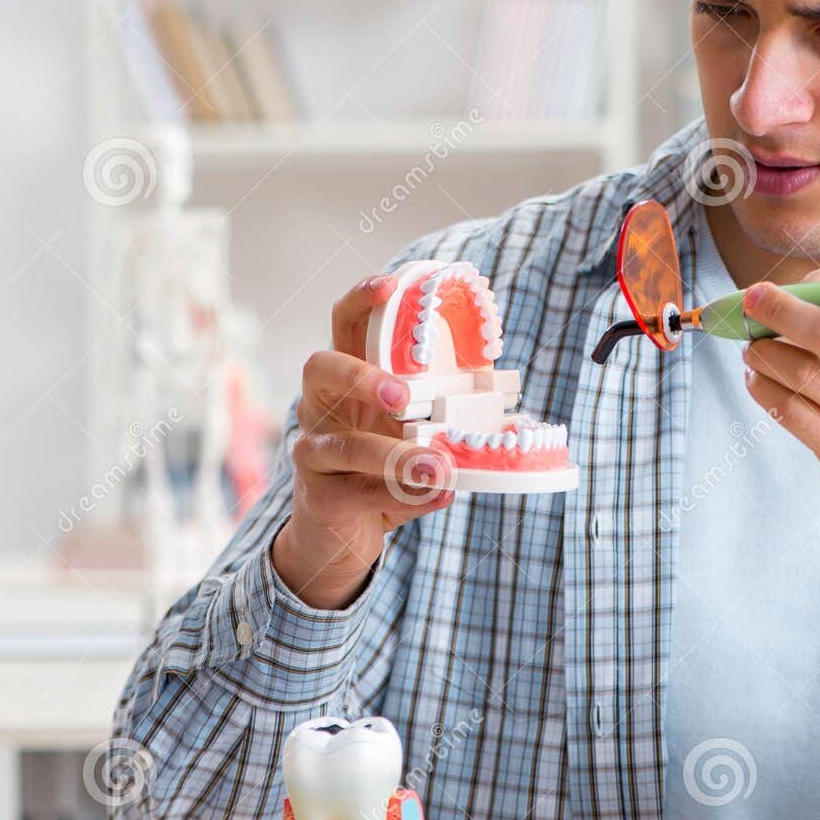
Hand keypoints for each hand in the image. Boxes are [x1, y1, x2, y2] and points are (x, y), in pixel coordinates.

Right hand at [272, 275, 454, 609]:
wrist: (345, 534)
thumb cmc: (385, 469)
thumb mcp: (417, 433)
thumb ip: (448, 415)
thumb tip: (506, 406)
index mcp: (351, 379)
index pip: (347, 326)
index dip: (363, 300)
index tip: (391, 285)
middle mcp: (322, 406)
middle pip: (320, 368)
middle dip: (361, 375)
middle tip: (402, 395)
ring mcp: (313, 449)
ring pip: (340, 442)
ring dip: (392, 453)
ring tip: (436, 465)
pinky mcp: (318, 493)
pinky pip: (356, 491)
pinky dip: (400, 496)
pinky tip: (437, 496)